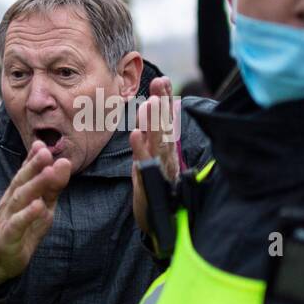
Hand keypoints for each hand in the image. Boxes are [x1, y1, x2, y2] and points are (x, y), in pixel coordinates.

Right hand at [0, 140, 71, 289]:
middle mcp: (10, 202)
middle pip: (21, 181)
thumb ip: (52, 187)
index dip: (32, 158)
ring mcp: (7, 219)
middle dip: (34, 166)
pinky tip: (39, 206)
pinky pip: (17, 224)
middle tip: (46, 152)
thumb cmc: (22, 230)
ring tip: (48, 172)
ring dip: (34, 184)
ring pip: (20, 199)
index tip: (43, 143)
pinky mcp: (8, 237)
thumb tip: (63, 163)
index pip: (25, 172)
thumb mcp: (42, 208)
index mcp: (17, 193)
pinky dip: (27, 215)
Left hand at [130, 76, 180, 234]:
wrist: (159, 223)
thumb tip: (151, 109)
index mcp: (166, 149)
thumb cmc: (157, 188)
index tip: (163, 79)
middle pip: (165, 127)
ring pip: (158, 144)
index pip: (166, 121)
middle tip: (159, 83)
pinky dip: (141, 150)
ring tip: (150, 104)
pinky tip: (137, 135)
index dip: (165, 100)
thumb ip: (152, 135)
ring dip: (155, 123)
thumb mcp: (152, 158)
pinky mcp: (150, 186)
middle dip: (162, 105)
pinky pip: (145, 166)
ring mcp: (159, 172)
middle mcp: (166, 158)